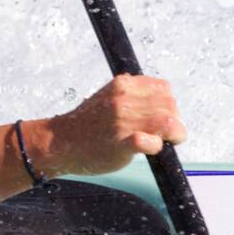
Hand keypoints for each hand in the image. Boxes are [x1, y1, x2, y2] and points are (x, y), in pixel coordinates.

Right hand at [38, 74, 187, 176]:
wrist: (60, 142)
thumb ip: (130, 94)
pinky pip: (150, 142)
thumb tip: (159, 98)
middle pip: (170, 105)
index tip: (160, 115)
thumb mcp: (106, 96)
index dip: (167, 103)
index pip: (163, 87)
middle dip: (173, 120)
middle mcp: (123, 100)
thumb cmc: (86, 124)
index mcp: (121, 85)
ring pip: (168, 122)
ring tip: (162, 142)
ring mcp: (122, 121)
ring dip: (172, 135)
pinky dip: (155, 146)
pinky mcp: (122, 143)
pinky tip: (148, 149)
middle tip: (164, 134)